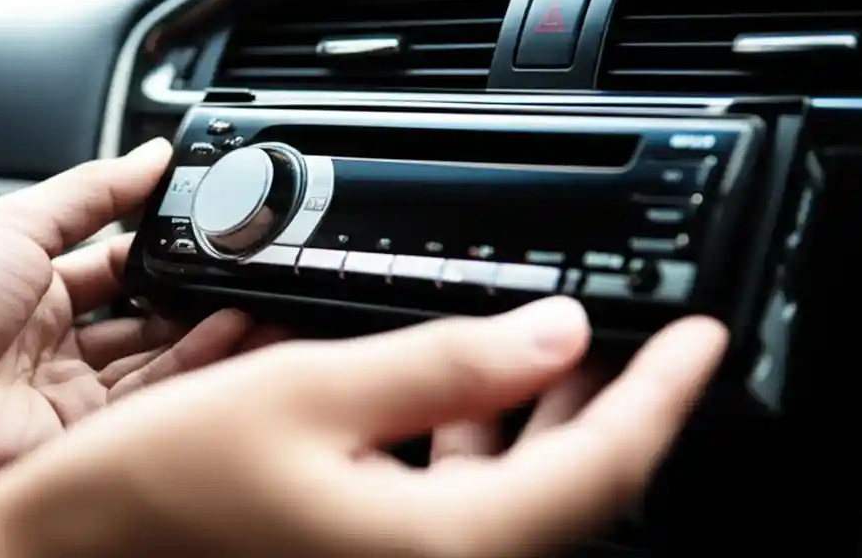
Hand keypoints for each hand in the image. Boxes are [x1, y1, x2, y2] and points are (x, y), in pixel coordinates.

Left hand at [0, 138, 271, 511]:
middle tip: (244, 268)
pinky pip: (155, 396)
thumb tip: (151, 156)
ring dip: (211, 330)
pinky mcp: (87, 433)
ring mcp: (72, 390)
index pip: (118, 263)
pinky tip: (233, 330)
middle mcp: (56, 341)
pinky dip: (198, 365)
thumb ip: (91, 191)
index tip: (210, 227)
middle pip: (146, 315)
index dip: (163, 247)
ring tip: (258, 298)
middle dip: (195, 294)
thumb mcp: (14, 222)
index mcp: (32, 286)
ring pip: (161, 357)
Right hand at [0, 298, 727, 557]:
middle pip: (575, 491)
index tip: (704, 336)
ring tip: (541, 341)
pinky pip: (462, 514)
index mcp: (446, 549)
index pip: (607, 468)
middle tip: (625, 325)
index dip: (667, 393)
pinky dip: (477, 451)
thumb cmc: (157, 494)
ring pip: (519, 502)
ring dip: (540, 421)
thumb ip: (446, 362)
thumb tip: (551, 329)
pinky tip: (453, 397)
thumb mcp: (311, 393)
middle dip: (606, 402)